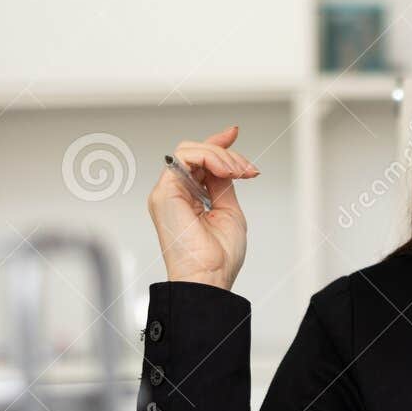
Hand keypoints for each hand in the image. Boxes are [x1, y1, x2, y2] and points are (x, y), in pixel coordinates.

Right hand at [147, 125, 258, 288]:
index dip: (217, 144)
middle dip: (226, 153)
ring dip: (221, 155)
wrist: (209, 277)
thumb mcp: (228, 210)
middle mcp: (175, 193)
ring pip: (190, 150)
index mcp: (188, 199)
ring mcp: (168, 192)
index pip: (198, 161)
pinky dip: (210, 157)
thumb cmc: (217, 256)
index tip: (234, 133)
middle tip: (246, 169)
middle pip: (196, 153)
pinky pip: (185, 156)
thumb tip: (225, 164)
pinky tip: (226, 170)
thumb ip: (222, 185)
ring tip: (239, 171)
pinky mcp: (165, 192)